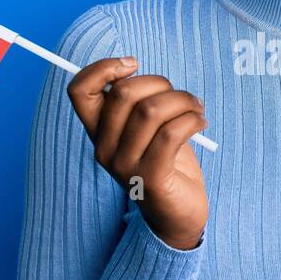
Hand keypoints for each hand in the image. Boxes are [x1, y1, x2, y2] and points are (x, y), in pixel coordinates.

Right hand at [67, 56, 209, 249]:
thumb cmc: (165, 162)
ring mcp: (124, 166)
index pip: (79, 91)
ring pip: (151, 110)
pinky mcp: (149, 178)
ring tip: (196, 108)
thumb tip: (131, 67)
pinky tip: (201, 122)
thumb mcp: (145, 128)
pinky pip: (170, 134)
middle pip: (122, 93)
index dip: (102, 68)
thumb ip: (135, 101)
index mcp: (98, 132)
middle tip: (181, 96)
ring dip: (183, 100)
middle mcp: (104, 149)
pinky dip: (191, 120)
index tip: (132, 64)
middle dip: (159, 83)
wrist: (178, 214)